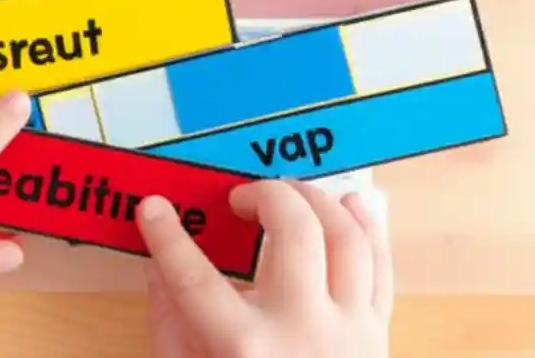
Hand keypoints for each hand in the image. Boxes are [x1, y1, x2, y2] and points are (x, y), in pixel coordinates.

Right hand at [137, 181, 390, 357]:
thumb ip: (172, 328)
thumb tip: (161, 270)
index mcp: (246, 349)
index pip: (195, 277)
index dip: (168, 236)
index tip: (152, 207)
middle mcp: (303, 331)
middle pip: (293, 232)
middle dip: (264, 195)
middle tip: (238, 198)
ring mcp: (349, 330)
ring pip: (347, 236)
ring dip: (316, 200)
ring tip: (287, 193)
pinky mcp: (378, 334)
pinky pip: (381, 265)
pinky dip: (368, 226)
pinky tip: (350, 203)